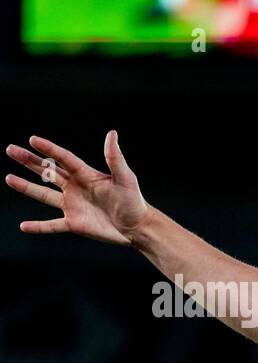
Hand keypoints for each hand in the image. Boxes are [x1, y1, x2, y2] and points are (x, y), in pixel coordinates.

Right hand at [6, 131, 150, 244]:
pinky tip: (23, 226)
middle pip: (47, 172)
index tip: (32, 139)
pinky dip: (38, 226)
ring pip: (44, 195)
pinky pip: (52, 225)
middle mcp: (75, 188)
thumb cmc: (134, 201)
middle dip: (29, 161)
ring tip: (8, 178)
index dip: (49, 149)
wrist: (138, 227)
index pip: (63, 158)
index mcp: (85, 175)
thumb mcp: (126, 178)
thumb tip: (112, 134)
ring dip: (26, 187)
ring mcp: (72, 205)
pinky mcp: (74, 223)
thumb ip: (115, 158)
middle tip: (11, 149)